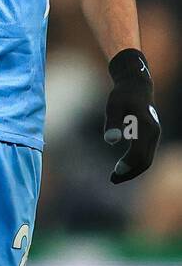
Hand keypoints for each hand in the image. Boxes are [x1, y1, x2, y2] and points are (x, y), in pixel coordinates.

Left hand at [104, 48, 160, 183]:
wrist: (136, 85)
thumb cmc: (123, 94)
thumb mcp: (114, 105)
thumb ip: (112, 122)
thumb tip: (111, 142)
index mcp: (147, 128)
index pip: (139, 154)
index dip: (127, 167)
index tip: (114, 174)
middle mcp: (153, 134)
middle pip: (145, 161)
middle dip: (130, 173)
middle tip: (113, 180)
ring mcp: (153, 136)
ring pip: (146, 159)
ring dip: (132, 170)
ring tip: (115, 176)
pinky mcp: (149, 136)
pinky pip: (145, 154)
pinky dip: (135, 163)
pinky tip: (122, 166)